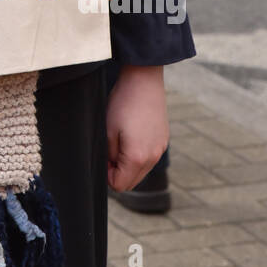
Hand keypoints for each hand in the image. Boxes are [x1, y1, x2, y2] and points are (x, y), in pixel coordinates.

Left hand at [106, 65, 168, 192]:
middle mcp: (153, 158)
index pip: (120, 185)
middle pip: (132, 182)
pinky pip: (149, 158)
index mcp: (137, 158)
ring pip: (141, 171)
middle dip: (118, 172)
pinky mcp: (163, 141)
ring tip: (119, 141)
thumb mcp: (108, 131)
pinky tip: (131, 135)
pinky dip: (139, 155)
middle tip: (109, 150)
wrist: (143, 81)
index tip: (103, 157)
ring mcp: (160, 149)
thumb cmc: (122, 104)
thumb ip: (109, 156)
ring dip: (128, 164)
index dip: (107, 175)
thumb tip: (111, 168)